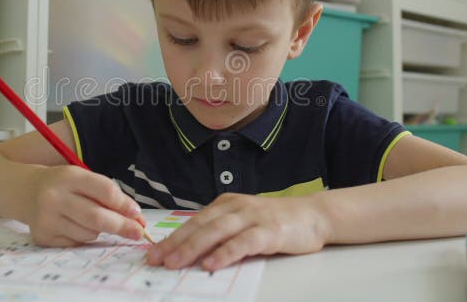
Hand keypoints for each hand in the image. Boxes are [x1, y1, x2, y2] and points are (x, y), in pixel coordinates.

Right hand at [23, 165, 144, 246]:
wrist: (26, 191)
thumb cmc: (64, 185)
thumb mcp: (83, 179)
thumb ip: (108, 194)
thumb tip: (135, 217)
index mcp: (69, 177)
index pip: (104, 191)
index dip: (124, 204)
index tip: (137, 214)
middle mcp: (54, 197)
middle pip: (96, 217)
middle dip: (121, 226)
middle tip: (138, 232)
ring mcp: (46, 219)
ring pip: (89, 233)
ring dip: (99, 230)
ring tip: (88, 218)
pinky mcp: (43, 237)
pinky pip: (76, 243)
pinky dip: (83, 237)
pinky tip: (73, 225)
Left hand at [146, 193, 331, 270]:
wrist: (313, 216)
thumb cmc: (275, 222)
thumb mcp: (243, 222)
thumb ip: (221, 232)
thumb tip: (191, 252)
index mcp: (226, 204)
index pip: (194, 222)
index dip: (172, 237)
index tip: (153, 253)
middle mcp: (236, 207)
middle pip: (200, 226)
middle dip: (175, 243)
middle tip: (156, 259)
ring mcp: (252, 217)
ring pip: (217, 232)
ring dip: (193, 248)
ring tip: (175, 263)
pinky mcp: (269, 231)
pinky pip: (243, 243)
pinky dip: (225, 253)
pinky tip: (211, 264)